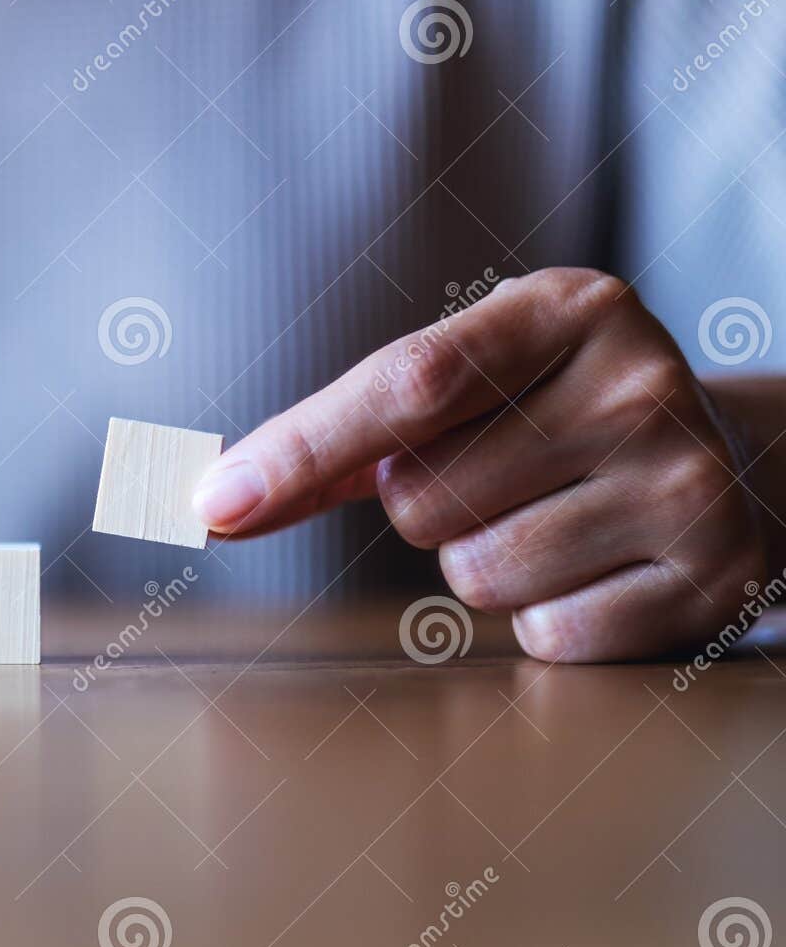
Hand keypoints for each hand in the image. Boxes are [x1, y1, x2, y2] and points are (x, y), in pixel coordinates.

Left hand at [191, 268, 767, 661]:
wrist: (736, 466)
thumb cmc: (554, 420)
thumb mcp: (474, 387)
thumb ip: (343, 437)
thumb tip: (215, 497)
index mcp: (567, 310)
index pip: (408, 382)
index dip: (300, 450)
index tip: (213, 503)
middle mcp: (640, 384)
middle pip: (423, 499)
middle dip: (430, 507)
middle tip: (505, 478)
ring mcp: (688, 484)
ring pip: (476, 577)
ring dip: (484, 566)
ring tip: (555, 520)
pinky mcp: (716, 581)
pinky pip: (547, 637)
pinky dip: (548, 619)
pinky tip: (599, 570)